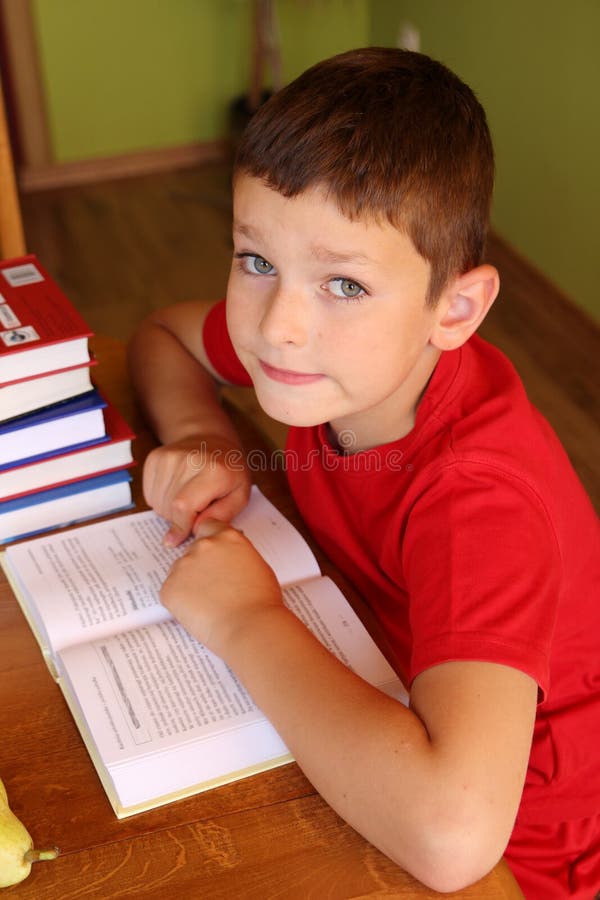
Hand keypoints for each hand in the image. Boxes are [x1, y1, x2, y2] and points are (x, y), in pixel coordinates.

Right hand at [143, 435, 250, 545]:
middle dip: (179, 519)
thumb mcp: (239, 496)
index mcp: (213, 472)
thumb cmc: (229, 470)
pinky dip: (160, 499)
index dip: (180, 527)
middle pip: (168, 507)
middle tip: (194, 511)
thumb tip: (192, 531)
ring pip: (156, 502)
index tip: (180, 538)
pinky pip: (149, 493)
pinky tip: (176, 490)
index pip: (183, 506)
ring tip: (187, 499)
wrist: (211, 438)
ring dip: (169, 510)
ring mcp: (168, 457)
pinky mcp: (155, 458)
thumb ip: (220, 516)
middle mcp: (187, 461)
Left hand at [160, 519, 282, 657]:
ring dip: (190, 583)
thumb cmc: (260, 601)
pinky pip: (172, 592)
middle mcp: (203, 546)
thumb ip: (236, 554)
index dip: (210, 540)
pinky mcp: (169, 588)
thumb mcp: (256, 564)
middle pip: (194, 550)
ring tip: (209, 603)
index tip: (212, 552)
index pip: (209, 526)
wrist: (248, 626)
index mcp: (227, 537)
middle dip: (201, 565)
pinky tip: (199, 612)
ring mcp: (183, 566)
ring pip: (181, 571)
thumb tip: (228, 559)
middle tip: (214, 587)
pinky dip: (181, 602)